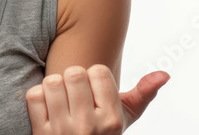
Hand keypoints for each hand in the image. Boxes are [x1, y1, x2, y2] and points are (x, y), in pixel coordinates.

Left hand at [25, 65, 168, 133]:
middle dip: (73, 79)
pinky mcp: (40, 134)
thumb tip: (165, 73)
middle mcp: (89, 127)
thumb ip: (143, 94)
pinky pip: (33, 96)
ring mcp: (63, 132)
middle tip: (75, 92)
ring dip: (54, 86)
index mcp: (112, 120)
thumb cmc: (102, 132)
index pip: (98, 71)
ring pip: (52, 82)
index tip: (94, 89)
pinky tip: (47, 108)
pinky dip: (38, 98)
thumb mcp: (125, 118)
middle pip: (74, 73)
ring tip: (62, 98)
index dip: (94, 76)